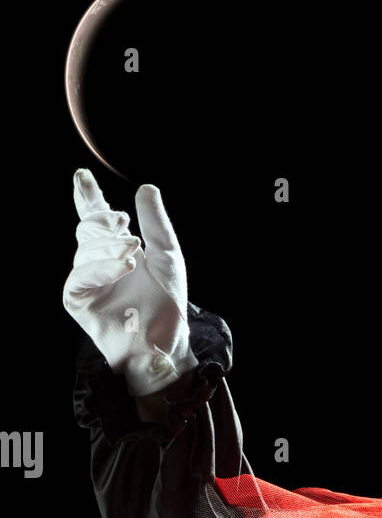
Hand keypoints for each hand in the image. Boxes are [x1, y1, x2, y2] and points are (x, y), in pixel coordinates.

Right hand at [62, 167, 198, 396]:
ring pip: (85, 249)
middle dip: (107, 224)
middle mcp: (97, 262)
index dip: (87, 196)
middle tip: (128, 230)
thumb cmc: (167, 303)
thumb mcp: (168, 256)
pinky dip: (102, 268)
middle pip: (88, 228)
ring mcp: (85, 280)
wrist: (165, 341)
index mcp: (115, 249)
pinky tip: (124, 267)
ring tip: (134, 257)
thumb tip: (146, 187)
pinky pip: (81, 275)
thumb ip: (156, 223)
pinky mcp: (77, 299)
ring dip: (111, 248)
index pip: (96, 217)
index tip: (81, 176)